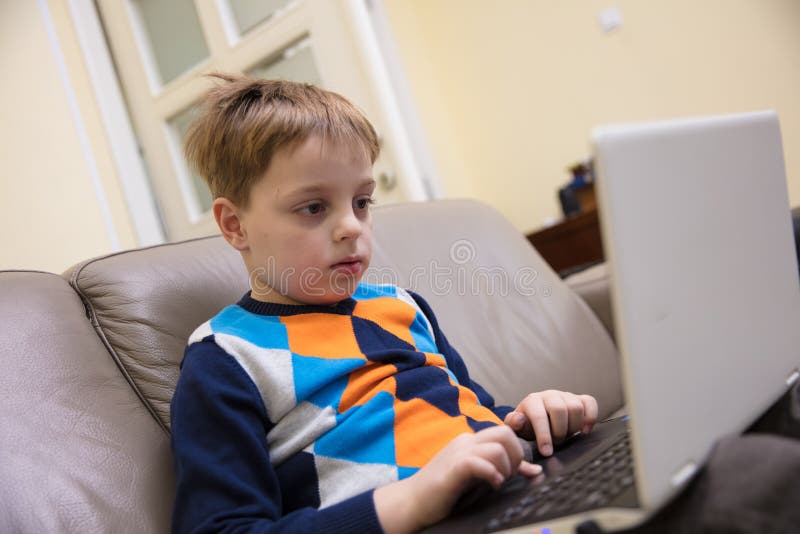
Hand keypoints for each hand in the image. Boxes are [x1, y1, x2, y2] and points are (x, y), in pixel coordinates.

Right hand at [373, 425, 541, 532]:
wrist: (411, 501)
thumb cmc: (444, 491)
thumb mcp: (477, 477)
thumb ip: (502, 469)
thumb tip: (534, 470)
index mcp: (470, 441)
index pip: (505, 432)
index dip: (518, 451)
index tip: (514, 471)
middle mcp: (465, 441)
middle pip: (505, 433)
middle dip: (516, 456)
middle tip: (509, 475)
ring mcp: (458, 452)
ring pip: (497, 447)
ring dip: (505, 467)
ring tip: (498, 481)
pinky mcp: (453, 468)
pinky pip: (480, 462)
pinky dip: (492, 474)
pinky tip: (492, 485)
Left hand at [504, 390, 597, 456]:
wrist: (538, 420)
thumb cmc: (528, 426)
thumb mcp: (517, 428)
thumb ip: (513, 424)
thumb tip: (519, 419)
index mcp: (533, 401)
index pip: (539, 416)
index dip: (544, 436)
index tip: (547, 452)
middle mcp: (550, 395)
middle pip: (560, 409)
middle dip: (559, 431)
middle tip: (557, 442)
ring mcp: (566, 396)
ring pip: (576, 407)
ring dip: (573, 427)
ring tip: (566, 436)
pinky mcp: (580, 399)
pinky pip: (590, 402)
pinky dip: (590, 418)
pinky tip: (584, 431)